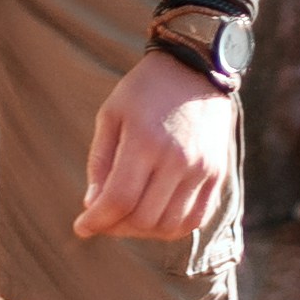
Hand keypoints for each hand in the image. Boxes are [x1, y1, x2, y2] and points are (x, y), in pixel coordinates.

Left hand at [73, 52, 235, 243]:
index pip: (119, 199)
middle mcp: (177, 159)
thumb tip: (93, 205)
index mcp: (145, 140)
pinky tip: (155, 217)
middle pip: (143, 218)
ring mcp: (202, 169)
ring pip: (170, 226)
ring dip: (143, 232)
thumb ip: (100, 161)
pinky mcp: (218, 174)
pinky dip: (172, 228)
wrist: (197, 68)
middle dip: (115, 227)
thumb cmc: (146, 89)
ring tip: (128, 219)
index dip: (97, 221)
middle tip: (103, 220)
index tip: (82, 226)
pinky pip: (196, 219)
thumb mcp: (111, 114)